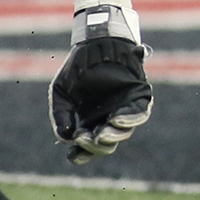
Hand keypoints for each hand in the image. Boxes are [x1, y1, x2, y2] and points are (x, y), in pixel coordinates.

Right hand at [48, 0, 153, 163]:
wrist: (95, 45)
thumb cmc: (77, 70)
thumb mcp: (61, 92)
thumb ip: (61, 115)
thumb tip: (65, 137)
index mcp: (87, 124)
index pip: (85, 148)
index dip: (80, 155)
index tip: (73, 154)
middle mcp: (105, 121)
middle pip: (105, 145)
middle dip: (95, 146)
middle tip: (86, 138)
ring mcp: (122, 111)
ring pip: (122, 133)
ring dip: (113, 135)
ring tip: (102, 134)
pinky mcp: (137, 98)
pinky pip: (139, 113)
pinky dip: (129, 119)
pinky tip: (117, 120)